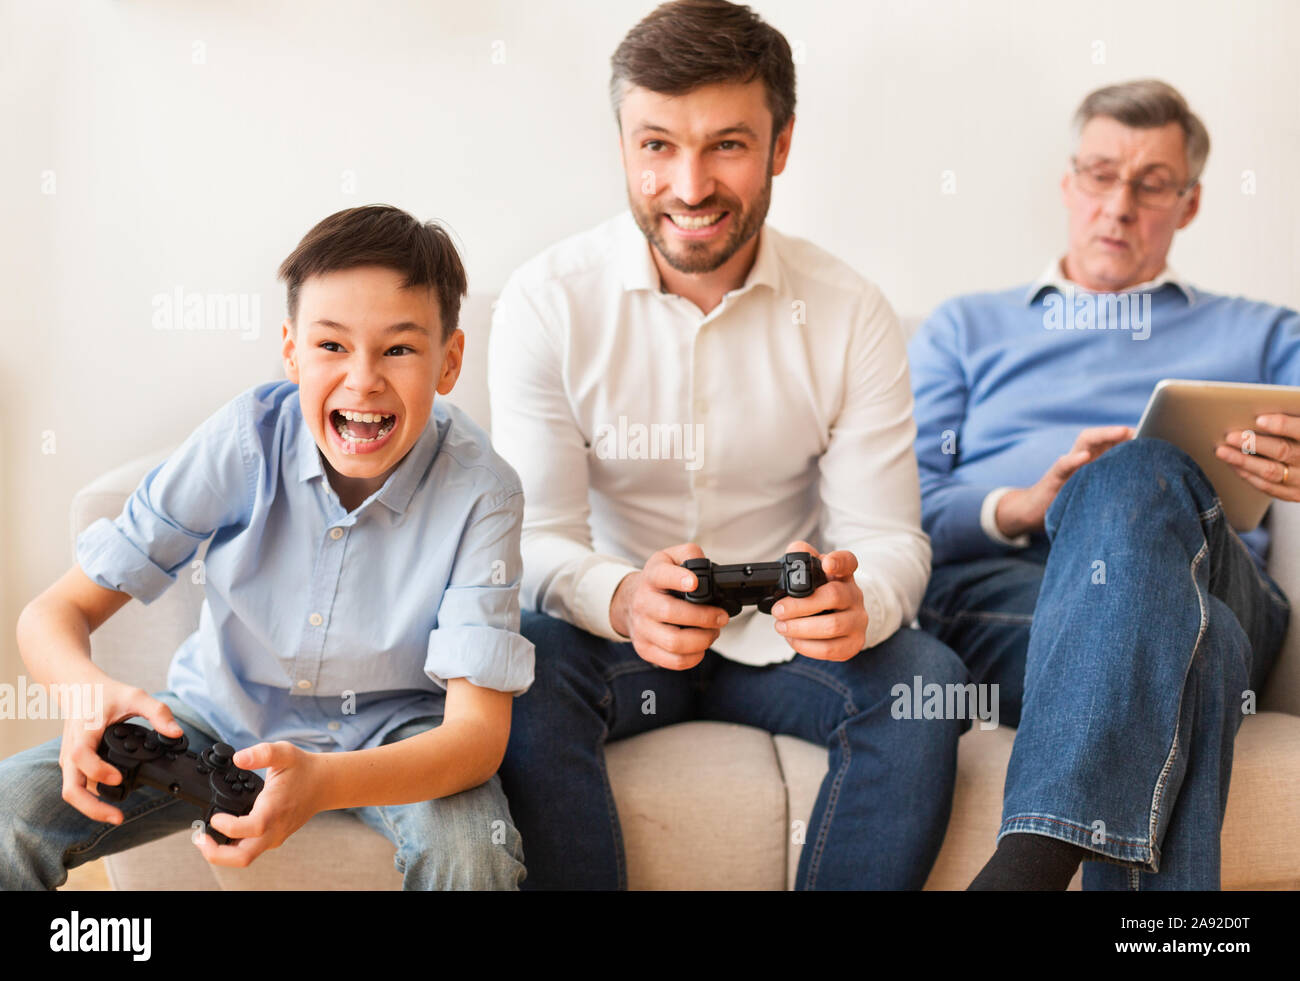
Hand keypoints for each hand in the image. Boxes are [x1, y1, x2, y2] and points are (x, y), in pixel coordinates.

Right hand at [59, 680, 183, 824]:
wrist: (78, 689)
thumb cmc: (105, 693)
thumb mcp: (135, 696)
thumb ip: (157, 712)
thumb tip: (176, 733)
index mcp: (84, 732)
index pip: (81, 756)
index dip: (98, 770)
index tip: (120, 778)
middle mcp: (71, 750)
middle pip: (70, 788)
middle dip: (91, 807)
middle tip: (117, 817)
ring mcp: (69, 760)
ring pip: (72, 792)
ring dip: (91, 807)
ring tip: (116, 816)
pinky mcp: (72, 765)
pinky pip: (77, 787)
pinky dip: (90, 799)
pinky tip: (111, 801)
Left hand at [193, 741, 323, 867]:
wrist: (323, 784)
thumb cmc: (303, 769)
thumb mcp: (284, 752)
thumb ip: (261, 753)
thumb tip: (239, 758)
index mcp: (275, 809)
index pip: (250, 828)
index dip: (228, 826)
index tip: (214, 817)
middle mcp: (275, 828)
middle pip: (243, 857)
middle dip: (216, 853)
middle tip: (199, 838)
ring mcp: (274, 837)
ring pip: (244, 858)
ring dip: (221, 854)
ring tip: (204, 837)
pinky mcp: (273, 839)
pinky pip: (249, 851)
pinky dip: (231, 848)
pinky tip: (221, 833)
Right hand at [608, 543, 729, 670]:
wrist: (631, 601)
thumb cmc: (658, 582)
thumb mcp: (671, 558)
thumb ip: (691, 554)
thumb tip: (704, 566)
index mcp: (652, 577)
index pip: (662, 576)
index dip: (678, 579)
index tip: (694, 583)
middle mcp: (643, 602)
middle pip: (672, 613)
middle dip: (705, 617)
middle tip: (721, 617)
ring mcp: (642, 628)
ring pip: (674, 642)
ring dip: (702, 639)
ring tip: (712, 632)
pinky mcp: (645, 649)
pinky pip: (674, 661)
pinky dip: (694, 657)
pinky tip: (700, 646)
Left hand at [769, 541, 868, 661]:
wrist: (839, 618)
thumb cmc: (820, 593)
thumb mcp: (811, 572)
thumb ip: (801, 555)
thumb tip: (796, 551)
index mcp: (843, 574)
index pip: (848, 561)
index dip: (838, 561)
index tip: (826, 564)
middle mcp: (855, 595)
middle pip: (833, 596)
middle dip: (800, 605)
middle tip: (778, 610)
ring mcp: (858, 621)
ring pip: (832, 626)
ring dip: (800, 628)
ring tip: (781, 626)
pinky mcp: (854, 644)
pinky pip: (830, 649)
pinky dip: (806, 646)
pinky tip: (793, 639)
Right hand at [996, 425, 1134, 537]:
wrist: (1033, 513)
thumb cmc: (1070, 503)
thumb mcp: (1094, 492)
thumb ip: (1113, 483)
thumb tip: (1147, 484)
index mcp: (1091, 461)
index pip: (1111, 441)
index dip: (1131, 435)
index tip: (1154, 431)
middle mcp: (1079, 459)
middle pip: (1099, 436)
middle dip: (1119, 431)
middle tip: (1142, 427)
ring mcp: (1066, 467)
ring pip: (1084, 443)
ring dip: (1104, 435)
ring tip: (1123, 432)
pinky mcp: (1053, 479)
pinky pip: (1063, 465)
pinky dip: (1073, 459)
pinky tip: (1084, 457)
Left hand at [1216, 414, 1299, 501]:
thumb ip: (1293, 420)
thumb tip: (1261, 413)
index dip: (1282, 425)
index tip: (1259, 419)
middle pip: (1283, 452)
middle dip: (1254, 443)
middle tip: (1230, 436)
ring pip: (1272, 473)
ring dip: (1243, 462)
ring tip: (1222, 451)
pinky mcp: (1297, 495)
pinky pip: (1270, 488)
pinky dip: (1250, 476)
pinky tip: (1234, 466)